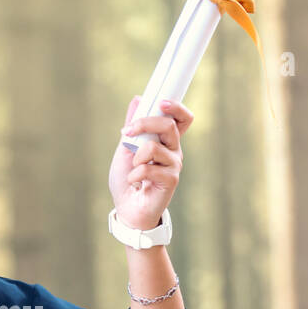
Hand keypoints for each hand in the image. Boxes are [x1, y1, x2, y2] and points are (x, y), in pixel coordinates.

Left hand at [107, 95, 192, 231]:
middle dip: (146, 123)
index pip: (181, 118)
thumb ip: (133, 126)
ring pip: (155, 146)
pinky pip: (149, 167)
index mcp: (166, 141)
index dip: (176, 107)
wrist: (127, 209)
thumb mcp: (126, 148)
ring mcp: (174, 165)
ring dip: (137, 155)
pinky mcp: (171, 180)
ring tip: (133, 168)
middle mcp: (174, 151)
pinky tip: (134, 181)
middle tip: (128, 132)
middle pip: (169, 125)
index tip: (161, 101)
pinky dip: (135, 173)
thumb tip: (138, 99)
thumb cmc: (128, 179)